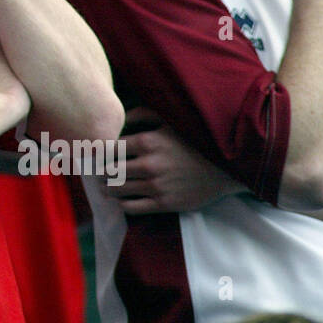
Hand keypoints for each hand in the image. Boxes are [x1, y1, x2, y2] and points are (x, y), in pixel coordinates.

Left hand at [106, 108, 243, 213]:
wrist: (226, 168)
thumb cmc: (194, 140)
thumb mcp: (169, 120)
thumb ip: (141, 114)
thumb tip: (118, 118)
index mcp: (147, 142)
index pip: (107, 148)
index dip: (98, 151)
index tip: (96, 152)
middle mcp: (149, 165)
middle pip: (109, 170)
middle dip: (101, 170)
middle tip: (99, 170)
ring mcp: (156, 186)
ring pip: (117, 190)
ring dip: (108, 187)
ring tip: (107, 184)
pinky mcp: (165, 204)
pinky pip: (131, 207)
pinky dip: (121, 203)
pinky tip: (121, 198)